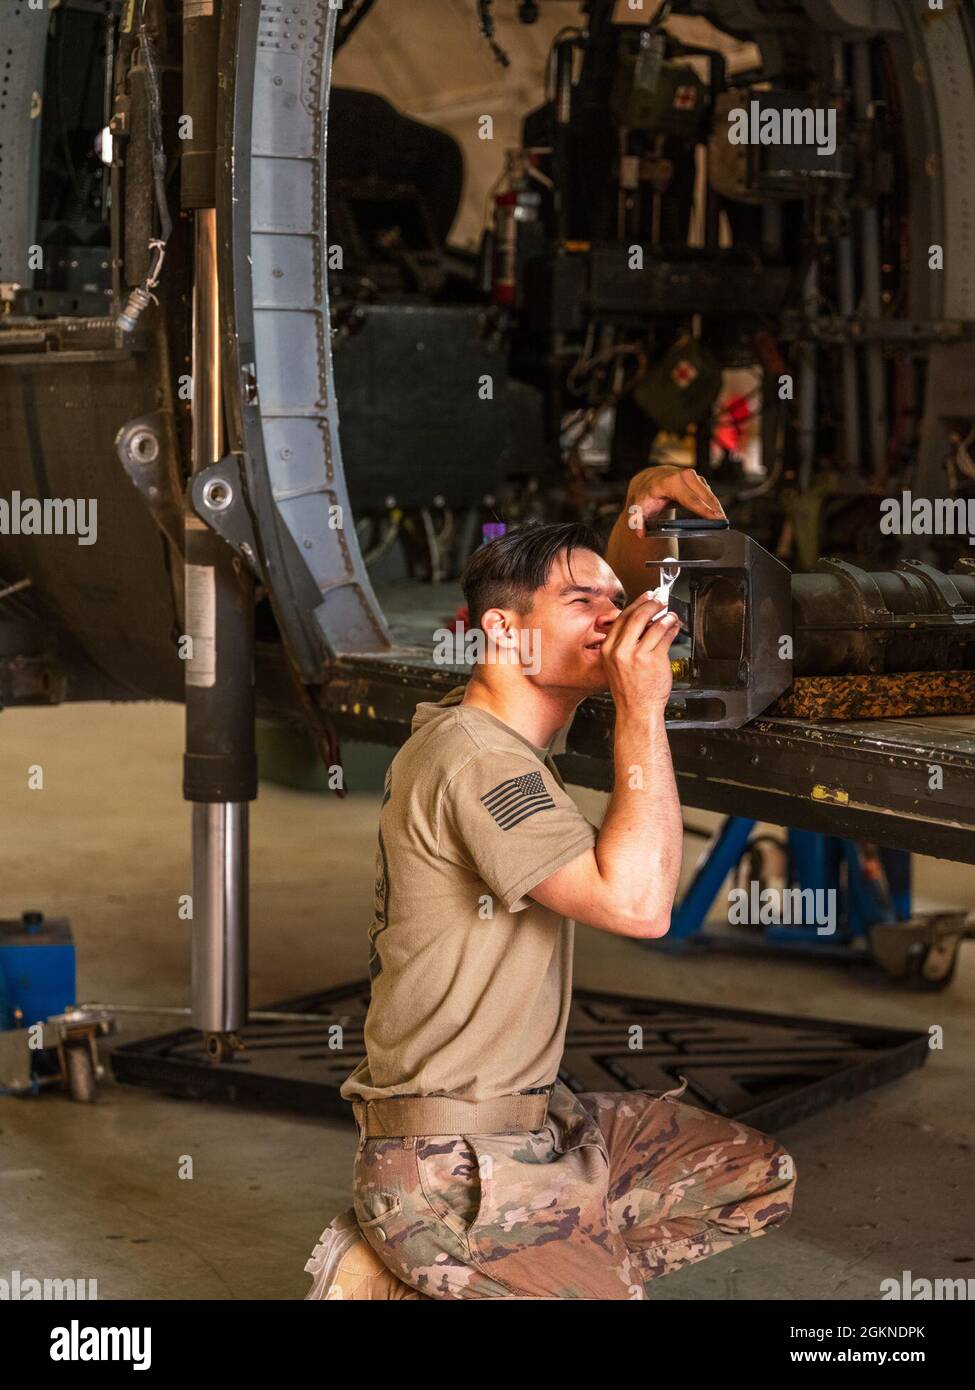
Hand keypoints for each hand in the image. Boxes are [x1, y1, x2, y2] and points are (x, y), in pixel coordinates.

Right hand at [600, 590, 681, 712]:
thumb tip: (643, 622)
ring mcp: (637, 655)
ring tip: (670, 615)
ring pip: (653, 625)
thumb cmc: (629, 690)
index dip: (637, 604)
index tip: (646, 598)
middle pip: (637, 616)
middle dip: (651, 604)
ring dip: (665, 616)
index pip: (622, 618)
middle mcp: (620, 650)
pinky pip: (665, 636)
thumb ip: (624, 643)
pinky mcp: (653, 660)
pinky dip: (672, 628)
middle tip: (660, 600)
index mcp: (608, 649)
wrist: (637, 710)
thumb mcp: (615, 664)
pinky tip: (674, 626)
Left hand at [625, 464, 725, 538]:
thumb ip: (636, 521)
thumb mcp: (637, 507)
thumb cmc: (646, 494)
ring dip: (715, 505)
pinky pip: (707, 490)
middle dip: (714, 507)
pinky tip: (715, 512)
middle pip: (702, 494)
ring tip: (722, 519)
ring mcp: (691, 475)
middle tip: (723, 522)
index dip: (702, 509)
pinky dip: (712, 501)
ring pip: (707, 491)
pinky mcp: (696, 478)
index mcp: (668, 482)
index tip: (713, 517)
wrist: (648, 480)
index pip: (689, 498)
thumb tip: (640, 532)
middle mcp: (681, 475)